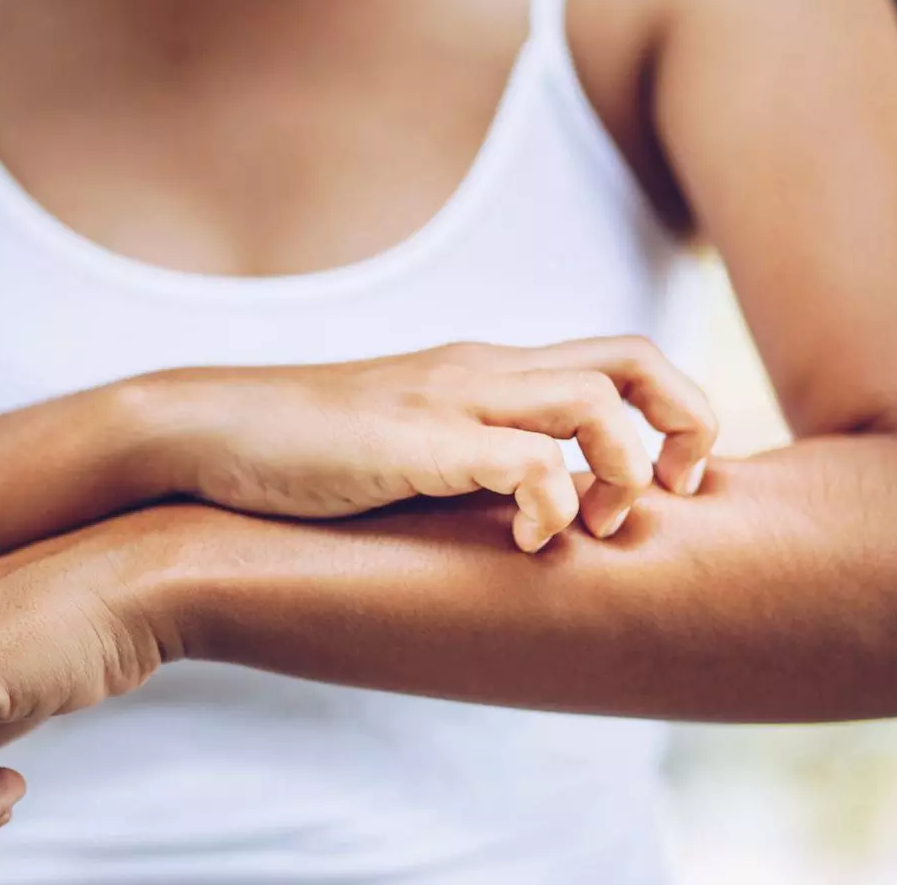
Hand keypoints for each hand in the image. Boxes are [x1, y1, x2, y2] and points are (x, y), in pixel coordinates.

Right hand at [148, 336, 716, 551]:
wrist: (210, 429)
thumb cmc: (309, 450)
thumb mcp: (414, 442)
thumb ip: (477, 457)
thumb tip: (543, 510)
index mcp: (490, 370)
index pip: (623, 356)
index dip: (676, 411)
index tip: (667, 482)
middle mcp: (484, 370)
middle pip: (635, 359)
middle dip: (685, 422)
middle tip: (667, 494)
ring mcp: (449, 400)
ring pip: (593, 400)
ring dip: (620, 467)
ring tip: (588, 525)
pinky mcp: (413, 441)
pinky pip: (523, 459)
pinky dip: (549, 502)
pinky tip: (527, 540)